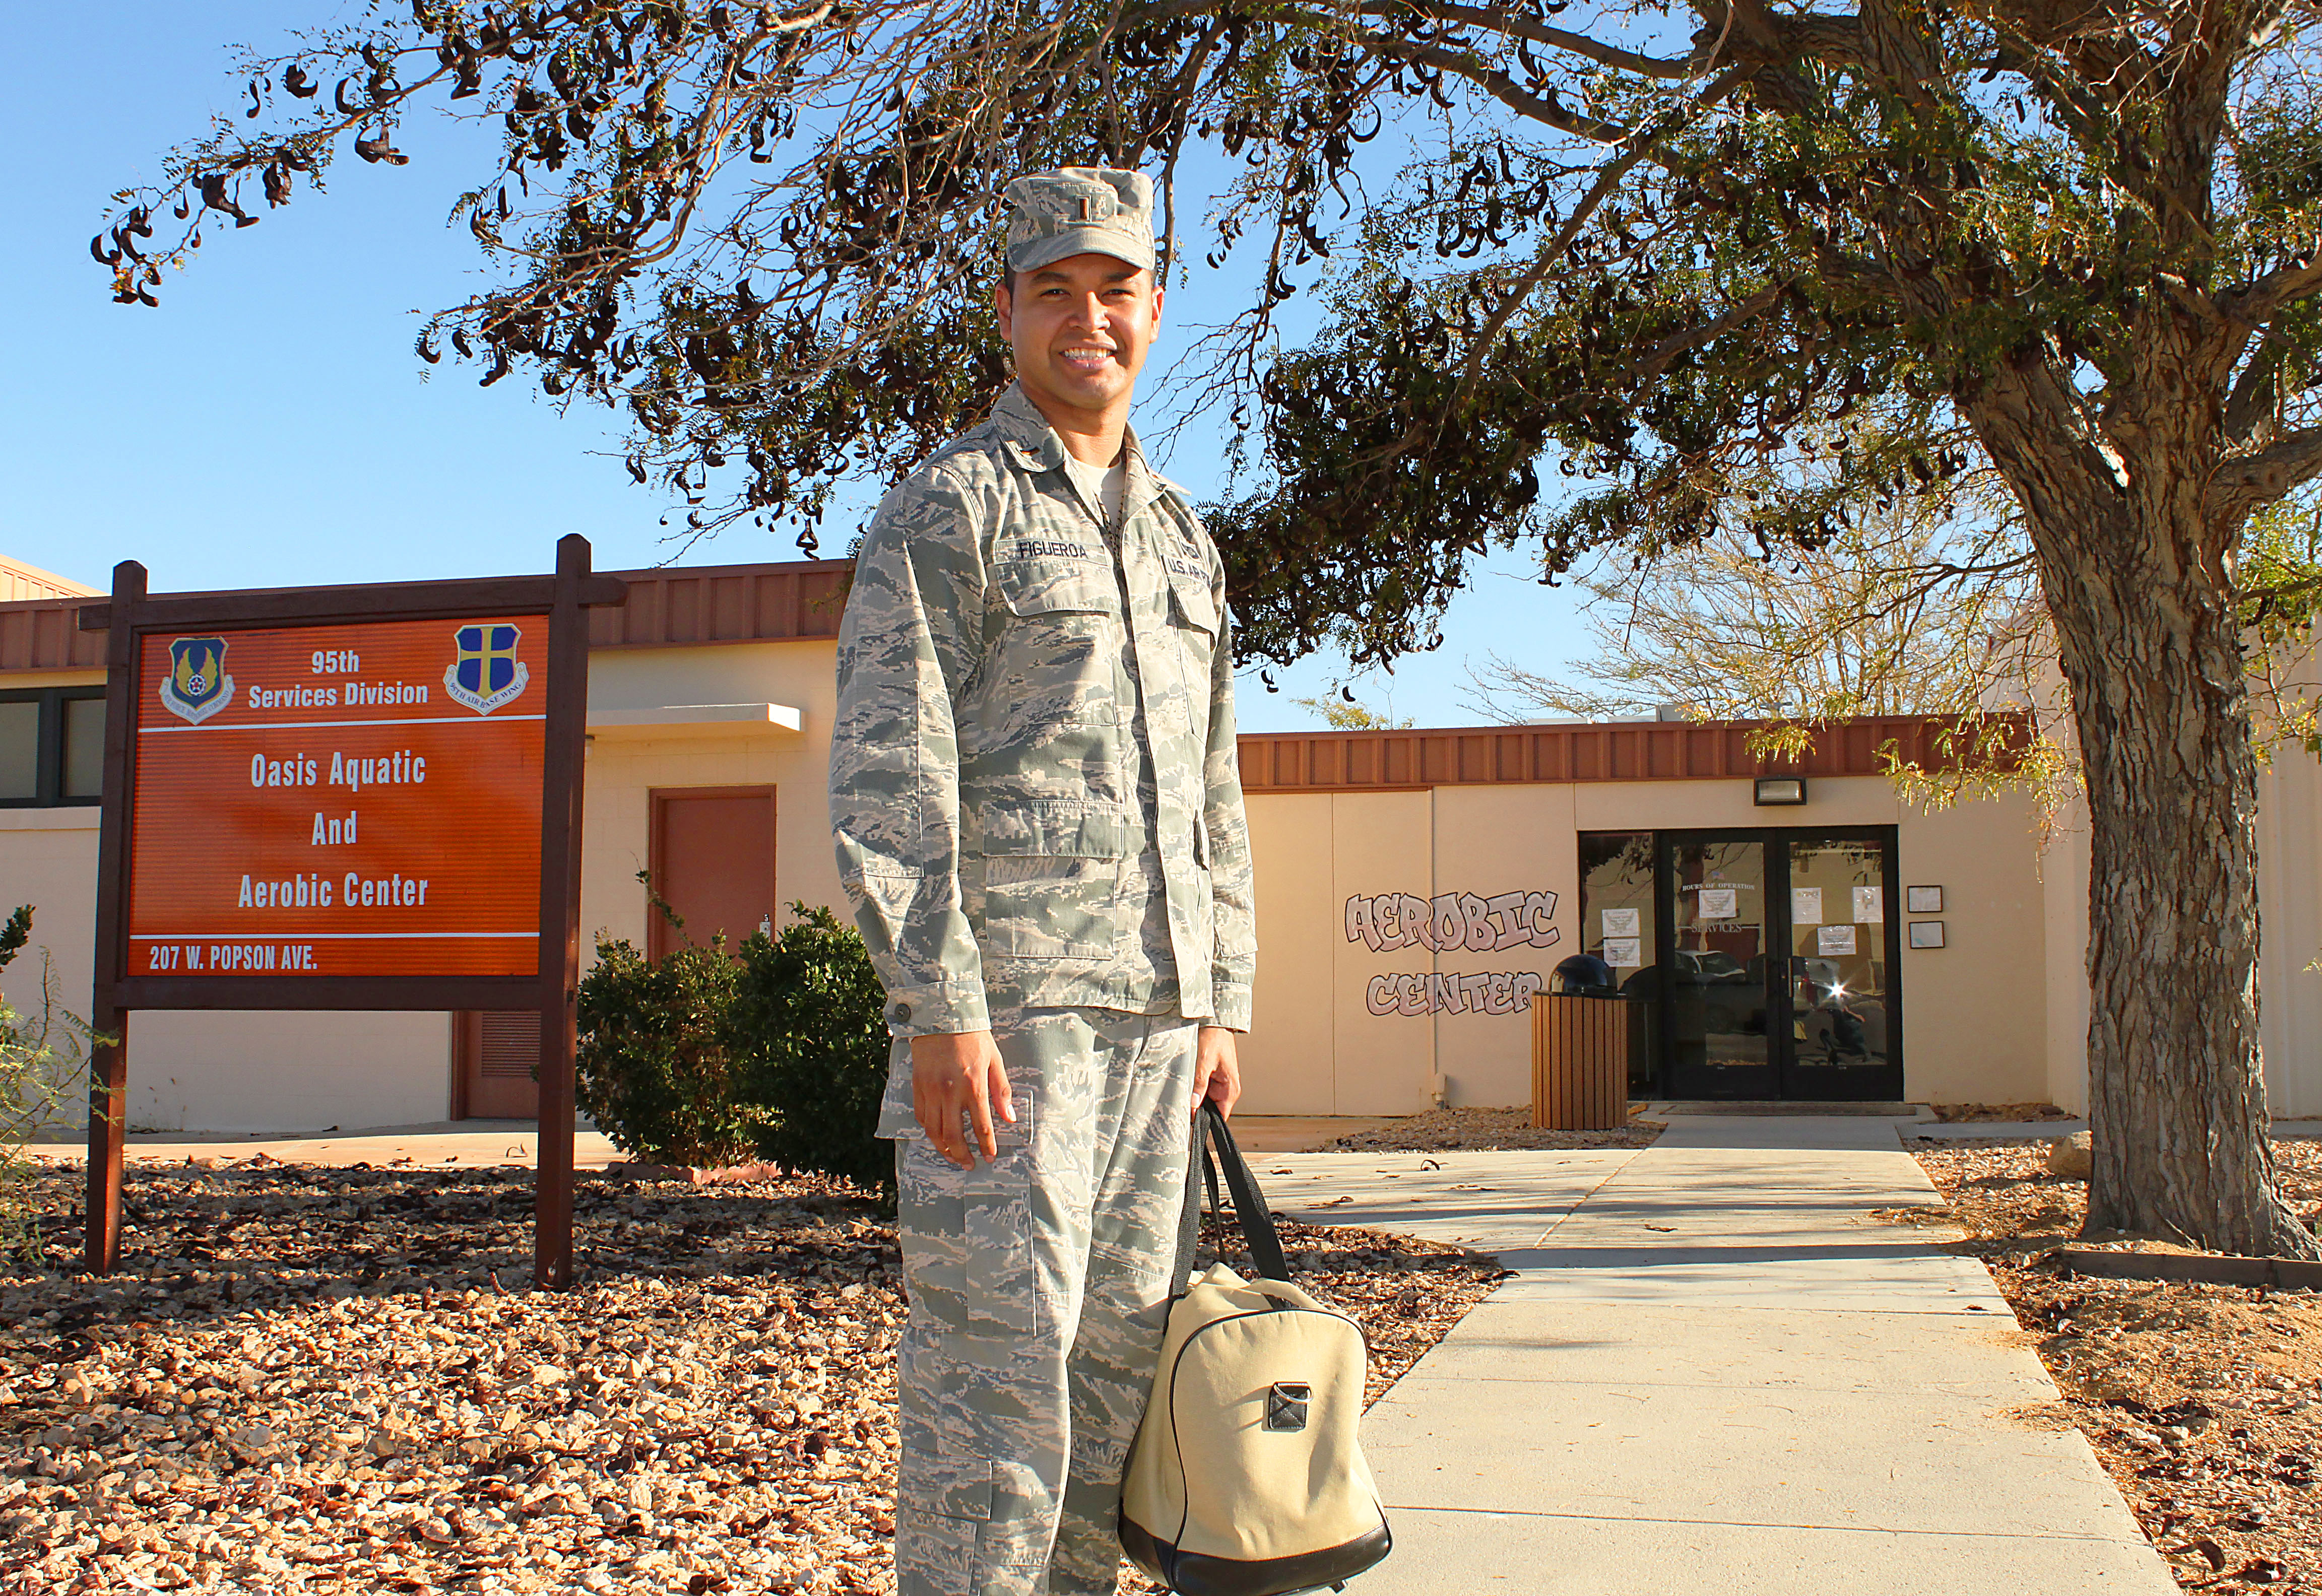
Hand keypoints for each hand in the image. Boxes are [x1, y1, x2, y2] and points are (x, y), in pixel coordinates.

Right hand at [910, 1030, 1014, 1168]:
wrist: (943, 1016)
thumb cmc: (973, 1037)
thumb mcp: (994, 1060)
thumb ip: (1001, 1091)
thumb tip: (1009, 1118)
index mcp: (973, 1085)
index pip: (981, 1126)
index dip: (986, 1145)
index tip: (990, 1157)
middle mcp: (950, 1092)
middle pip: (953, 1136)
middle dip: (962, 1155)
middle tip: (969, 1165)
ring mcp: (931, 1090)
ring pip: (933, 1130)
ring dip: (943, 1148)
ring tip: (952, 1156)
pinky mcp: (918, 1086)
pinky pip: (921, 1116)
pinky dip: (928, 1130)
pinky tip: (937, 1135)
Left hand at [1192, 1026, 1240, 1119]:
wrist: (1215, 1023)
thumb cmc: (1214, 1038)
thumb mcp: (1204, 1062)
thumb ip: (1200, 1084)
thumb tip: (1194, 1105)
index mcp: (1231, 1088)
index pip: (1220, 1117)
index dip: (1205, 1120)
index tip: (1190, 1119)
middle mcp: (1228, 1089)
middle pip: (1211, 1109)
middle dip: (1197, 1107)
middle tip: (1183, 1101)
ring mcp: (1221, 1084)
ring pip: (1206, 1099)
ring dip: (1196, 1096)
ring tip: (1187, 1086)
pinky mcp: (1215, 1078)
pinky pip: (1204, 1090)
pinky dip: (1196, 1088)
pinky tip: (1190, 1080)